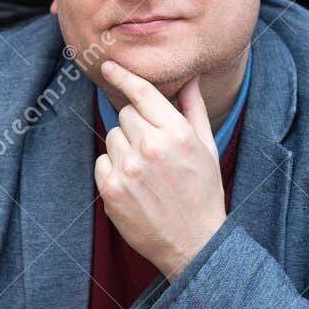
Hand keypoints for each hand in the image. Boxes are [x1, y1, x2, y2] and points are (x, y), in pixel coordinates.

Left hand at [93, 60, 226, 279]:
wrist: (193, 242)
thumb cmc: (203, 193)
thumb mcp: (207, 148)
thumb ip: (193, 109)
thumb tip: (189, 77)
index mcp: (176, 134)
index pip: (142, 93)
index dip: (124, 75)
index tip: (109, 66)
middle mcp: (150, 147)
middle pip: (126, 113)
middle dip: (137, 123)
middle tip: (153, 148)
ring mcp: (127, 169)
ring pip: (113, 135)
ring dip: (125, 146)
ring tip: (146, 170)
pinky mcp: (111, 189)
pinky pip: (102, 161)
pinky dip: (114, 168)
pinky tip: (134, 185)